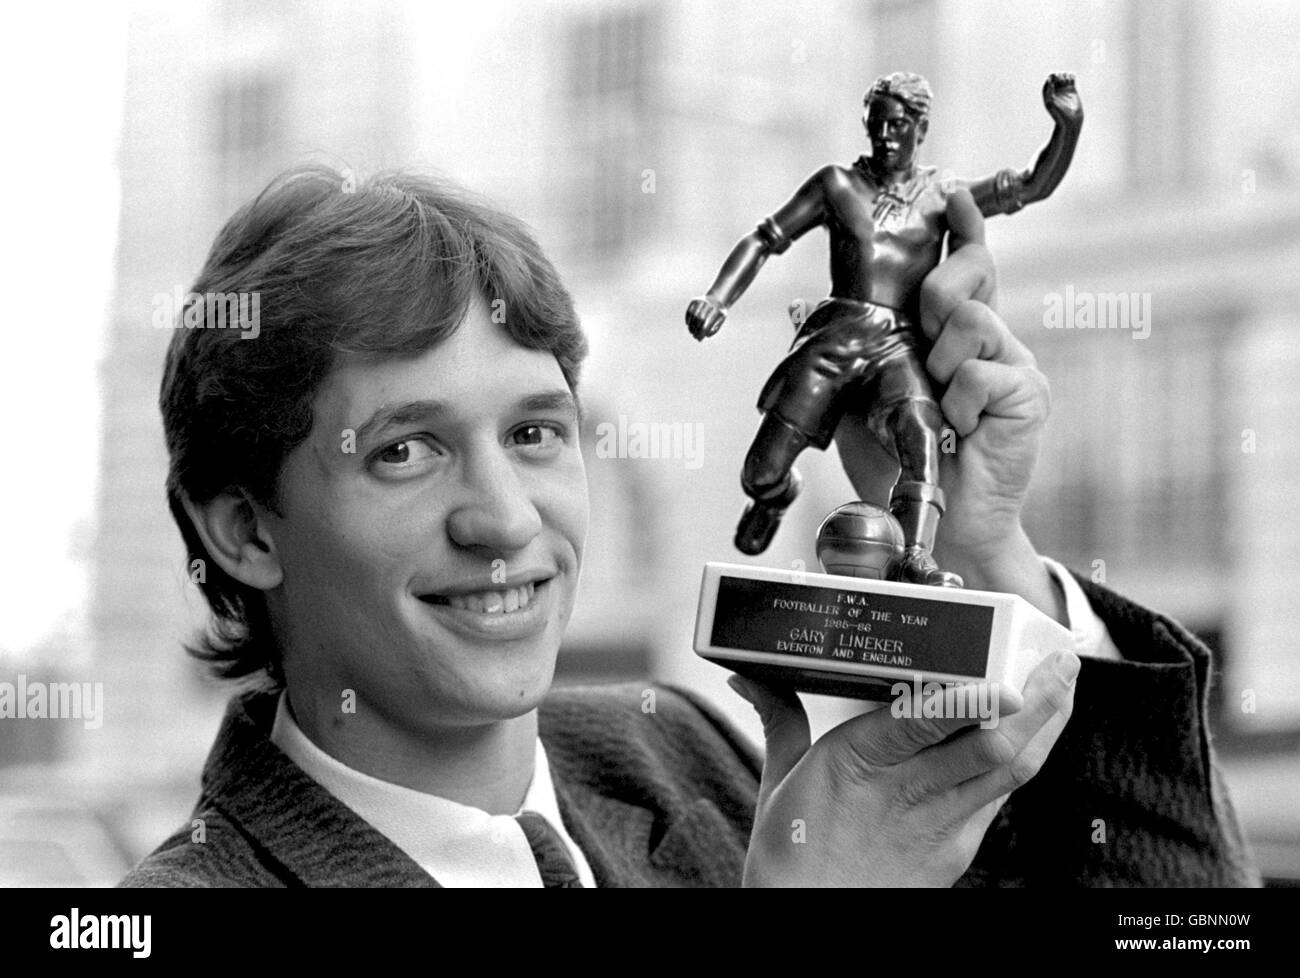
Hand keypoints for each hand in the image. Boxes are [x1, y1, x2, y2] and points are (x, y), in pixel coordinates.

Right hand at [686, 295, 726, 340]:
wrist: (717, 297)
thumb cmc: (719, 312)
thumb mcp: (721, 320)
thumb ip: (715, 329)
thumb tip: (706, 335)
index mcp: (717, 310)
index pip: (708, 324)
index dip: (702, 333)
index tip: (699, 339)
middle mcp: (709, 304)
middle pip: (700, 319)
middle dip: (696, 329)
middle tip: (694, 336)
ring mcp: (701, 301)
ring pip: (693, 315)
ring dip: (691, 325)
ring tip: (691, 332)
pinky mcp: (694, 300)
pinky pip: (689, 310)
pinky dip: (687, 318)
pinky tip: (688, 324)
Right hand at [733, 648, 1079, 885]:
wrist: (806, 927)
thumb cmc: (790, 856)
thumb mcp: (780, 777)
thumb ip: (780, 715)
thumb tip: (749, 674)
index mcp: (856, 761)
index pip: (927, 722)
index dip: (976, 697)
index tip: (1007, 670)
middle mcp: (906, 791)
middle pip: (991, 743)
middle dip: (1037, 699)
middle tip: (1061, 660)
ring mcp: (939, 825)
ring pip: (1008, 770)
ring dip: (1044, 726)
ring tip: (1065, 685)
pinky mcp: (955, 851)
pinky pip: (997, 798)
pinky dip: (1022, 761)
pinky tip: (1035, 736)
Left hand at [834, 189, 1059, 614]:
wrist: (941, 521)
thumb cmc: (904, 460)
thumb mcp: (865, 396)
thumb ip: (860, 353)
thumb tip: (815, 305)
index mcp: (953, 335)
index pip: (967, 267)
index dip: (964, 229)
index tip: (952, 197)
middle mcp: (989, 340)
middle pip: (969, 275)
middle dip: (937, 295)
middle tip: (926, 344)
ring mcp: (1013, 364)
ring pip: (973, 321)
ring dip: (940, 365)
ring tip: (940, 407)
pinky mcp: (1028, 394)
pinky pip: (982, 372)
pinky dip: (959, 402)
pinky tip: (961, 428)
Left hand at [1042, 72, 1081, 123]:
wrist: (1070, 120)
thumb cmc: (1058, 114)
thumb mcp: (1051, 103)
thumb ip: (1048, 92)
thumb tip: (1049, 80)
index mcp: (1048, 92)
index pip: (1050, 78)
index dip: (1053, 77)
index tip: (1055, 83)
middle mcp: (1056, 90)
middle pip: (1057, 75)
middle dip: (1060, 76)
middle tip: (1062, 83)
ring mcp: (1064, 89)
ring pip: (1064, 75)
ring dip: (1066, 76)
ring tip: (1067, 82)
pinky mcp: (1072, 89)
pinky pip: (1072, 78)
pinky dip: (1072, 76)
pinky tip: (1072, 81)